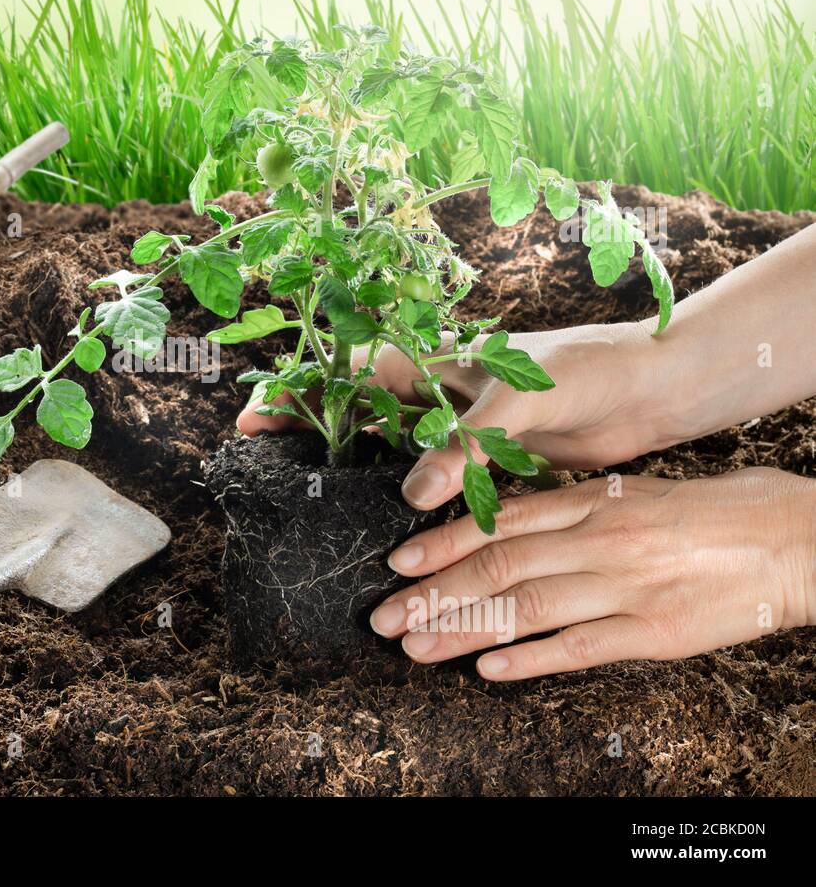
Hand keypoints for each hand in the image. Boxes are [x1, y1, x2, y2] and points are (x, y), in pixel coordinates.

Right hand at [239, 320, 681, 509]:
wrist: (654, 393)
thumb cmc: (591, 370)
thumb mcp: (523, 399)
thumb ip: (466, 443)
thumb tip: (412, 494)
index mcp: (437, 361)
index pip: (350, 371)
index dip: (301, 390)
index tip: (256, 416)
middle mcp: (438, 395)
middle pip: (355, 411)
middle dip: (307, 428)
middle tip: (261, 459)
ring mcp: (460, 431)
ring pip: (389, 451)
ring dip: (352, 471)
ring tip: (310, 499)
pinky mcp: (487, 466)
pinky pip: (435, 486)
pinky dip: (408, 504)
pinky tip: (386, 525)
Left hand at [368, 468, 815, 679]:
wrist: (797, 538)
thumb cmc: (718, 510)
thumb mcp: (636, 491)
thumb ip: (574, 508)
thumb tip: (511, 524)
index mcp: (593, 500)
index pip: (499, 522)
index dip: (441, 544)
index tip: (398, 562)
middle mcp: (600, 540)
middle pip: (498, 569)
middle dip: (433, 595)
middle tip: (386, 618)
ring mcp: (626, 586)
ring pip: (525, 610)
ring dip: (463, 631)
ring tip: (417, 648)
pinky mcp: (656, 631)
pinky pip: (580, 647)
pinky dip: (530, 660)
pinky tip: (488, 670)